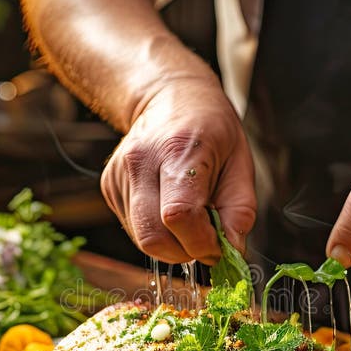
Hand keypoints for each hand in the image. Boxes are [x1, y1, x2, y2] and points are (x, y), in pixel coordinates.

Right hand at [100, 77, 256, 263]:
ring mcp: (118, 176)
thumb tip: (232, 251)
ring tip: (190, 217)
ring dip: (172, 243)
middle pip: (153, 236)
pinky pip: (135, 230)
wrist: (169, 98)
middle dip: (184, 251)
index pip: (178, 215)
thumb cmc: (212, 131)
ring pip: (142, 239)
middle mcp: (140, 161)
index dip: (201, 242)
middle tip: (205, 239)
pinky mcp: (108, 187)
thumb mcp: (241, 163)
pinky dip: (158, 232)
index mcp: (177, 150)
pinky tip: (169, 207)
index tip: (218, 244)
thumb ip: (240, 211)